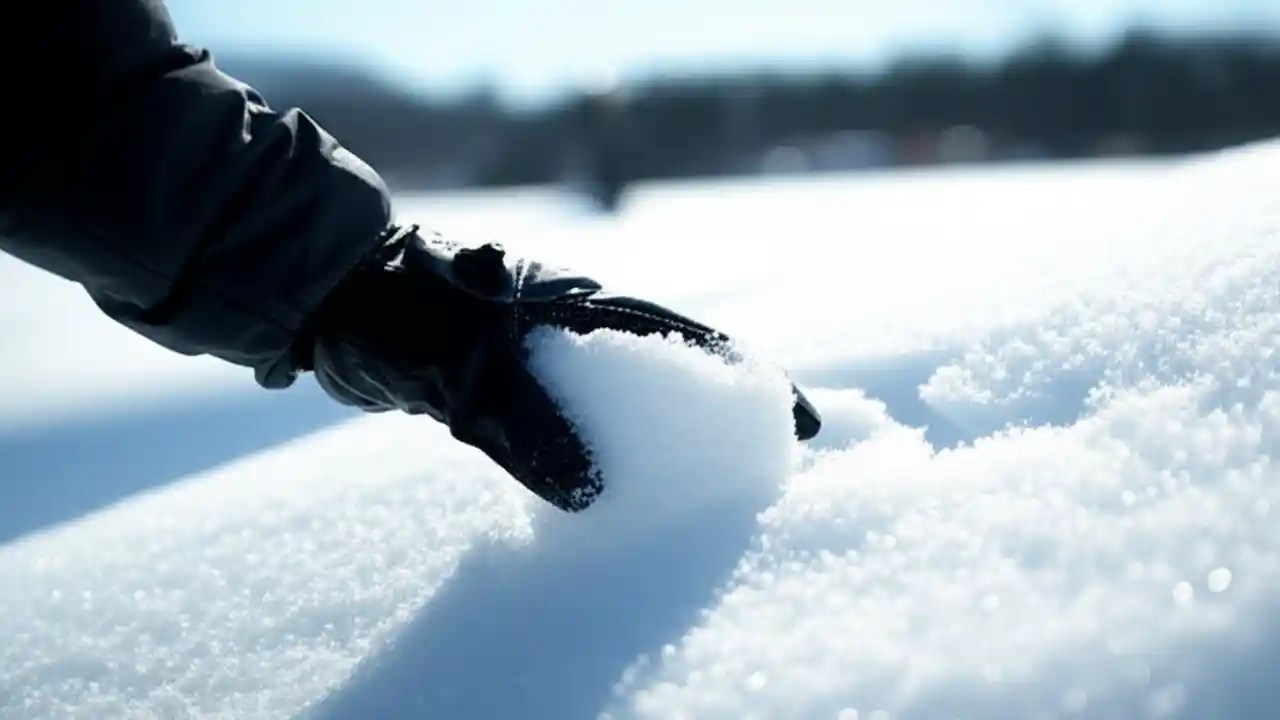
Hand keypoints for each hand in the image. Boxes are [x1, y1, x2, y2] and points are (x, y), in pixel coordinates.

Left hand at [300, 225, 820, 510]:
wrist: (330, 296)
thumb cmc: (397, 309)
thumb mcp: (461, 369)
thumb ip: (525, 430)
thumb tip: (593, 494)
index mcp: (579, 303)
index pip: (684, 337)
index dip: (744, 374)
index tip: (795, 415)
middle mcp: (573, 325)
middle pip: (666, 369)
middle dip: (718, 411)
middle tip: (768, 464)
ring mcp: (543, 353)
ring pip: (622, 398)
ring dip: (661, 436)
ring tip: (705, 485)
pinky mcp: (510, 384)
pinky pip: (573, 423)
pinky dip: (600, 455)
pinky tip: (616, 489)